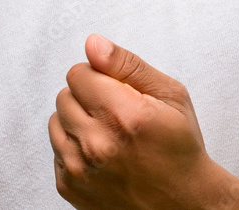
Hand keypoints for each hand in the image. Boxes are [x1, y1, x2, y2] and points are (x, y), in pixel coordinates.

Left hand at [49, 34, 221, 208]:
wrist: (183, 204)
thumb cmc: (179, 149)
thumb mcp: (169, 95)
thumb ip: (127, 64)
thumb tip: (93, 44)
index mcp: (124, 115)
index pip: (78, 73)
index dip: (99, 78)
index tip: (117, 92)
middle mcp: (98, 144)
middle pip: (65, 95)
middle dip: (88, 99)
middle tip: (116, 115)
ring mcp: (80, 169)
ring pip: (56, 121)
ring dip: (78, 122)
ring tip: (109, 135)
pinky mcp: (69, 186)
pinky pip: (56, 150)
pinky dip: (74, 148)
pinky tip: (102, 155)